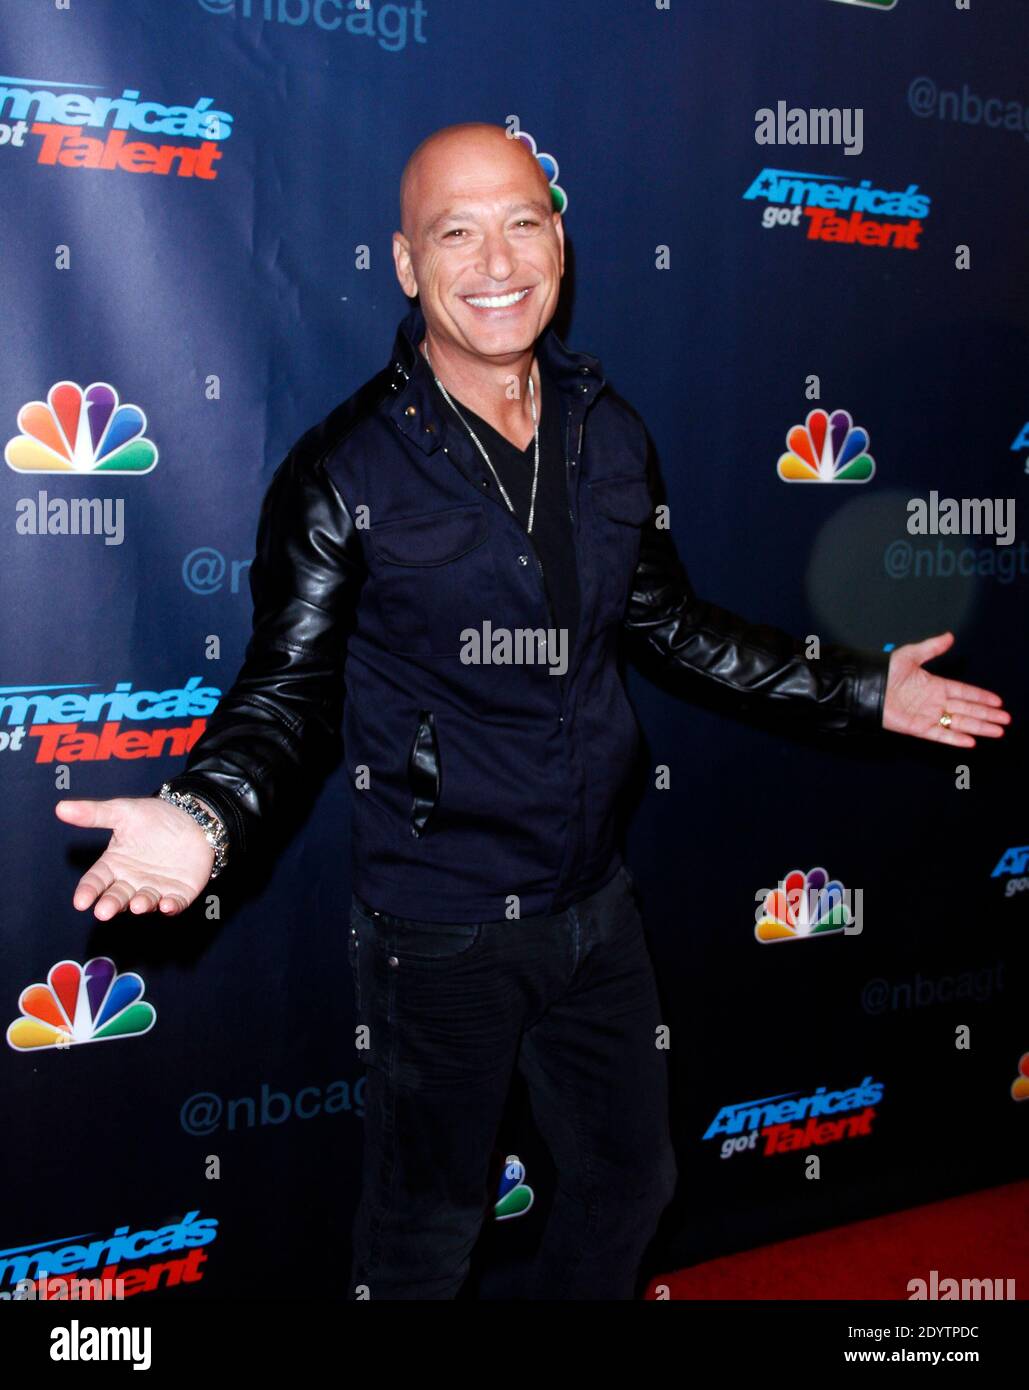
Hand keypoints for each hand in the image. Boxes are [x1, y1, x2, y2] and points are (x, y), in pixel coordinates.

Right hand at [55, 795, 216, 918]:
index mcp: (114, 864)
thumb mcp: (122, 812)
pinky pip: (174, 903)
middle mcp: (132, 880)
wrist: (193, 817)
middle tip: (103, 911)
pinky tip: (167, 905)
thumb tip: (60, 808)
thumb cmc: (155, 817)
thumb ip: (94, 814)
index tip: (80, 902)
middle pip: (117, 896)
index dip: (87, 891)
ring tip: (137, 905)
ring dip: (140, 905)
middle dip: (110, 904)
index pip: (96, 881)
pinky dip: (171, 907)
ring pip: (144, 902)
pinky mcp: (179, 892)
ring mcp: (155, 888)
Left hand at [882, 631, 1010, 747]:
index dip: (981, 697)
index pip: (964, 692)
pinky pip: (940, 734)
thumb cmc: (884, 671)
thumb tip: (949, 636)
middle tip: (1006, 720)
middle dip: (987, 715)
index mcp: (935, 685)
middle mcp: (934, 702)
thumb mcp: (910, 656)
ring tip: (998, 731)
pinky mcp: (917, 728)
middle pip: (967, 710)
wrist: (865, 687)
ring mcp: (927, 716)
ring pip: (959, 723)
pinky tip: (971, 741)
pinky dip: (954, 738)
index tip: (998, 701)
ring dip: (978, 727)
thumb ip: (931, 648)